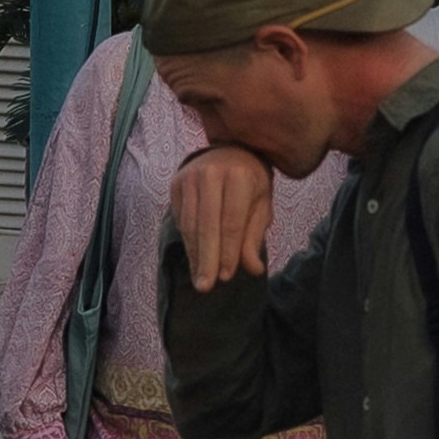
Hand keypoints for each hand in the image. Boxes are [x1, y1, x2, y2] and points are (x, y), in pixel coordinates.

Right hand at [171, 146, 275, 287]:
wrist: (230, 152)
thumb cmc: (250, 183)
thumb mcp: (261, 206)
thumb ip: (254, 236)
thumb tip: (253, 269)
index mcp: (240, 176)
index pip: (232, 221)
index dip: (228, 251)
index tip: (226, 277)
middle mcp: (213, 172)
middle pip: (207, 225)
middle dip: (207, 259)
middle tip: (205, 287)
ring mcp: (191, 175)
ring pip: (190, 224)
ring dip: (194, 255)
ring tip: (199, 279)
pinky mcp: (177, 182)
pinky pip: (180, 218)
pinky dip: (187, 241)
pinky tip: (194, 258)